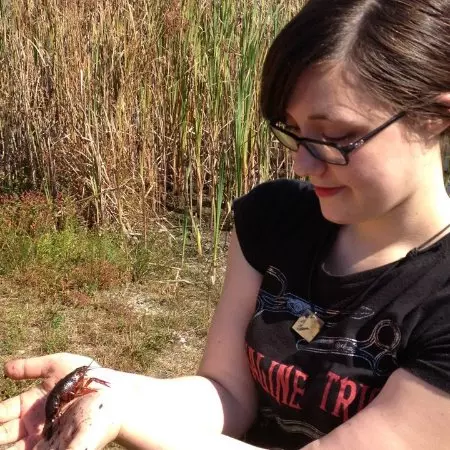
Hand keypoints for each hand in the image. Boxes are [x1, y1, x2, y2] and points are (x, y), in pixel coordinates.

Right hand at [0, 353, 121, 449]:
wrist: (112, 391)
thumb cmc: (86, 376)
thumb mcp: (57, 365)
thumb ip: (32, 366)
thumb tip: (6, 368)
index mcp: (33, 404)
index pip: (4, 412)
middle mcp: (37, 423)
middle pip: (6, 433)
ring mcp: (47, 436)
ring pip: (17, 447)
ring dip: (7, 447)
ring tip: (0, 446)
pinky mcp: (59, 447)